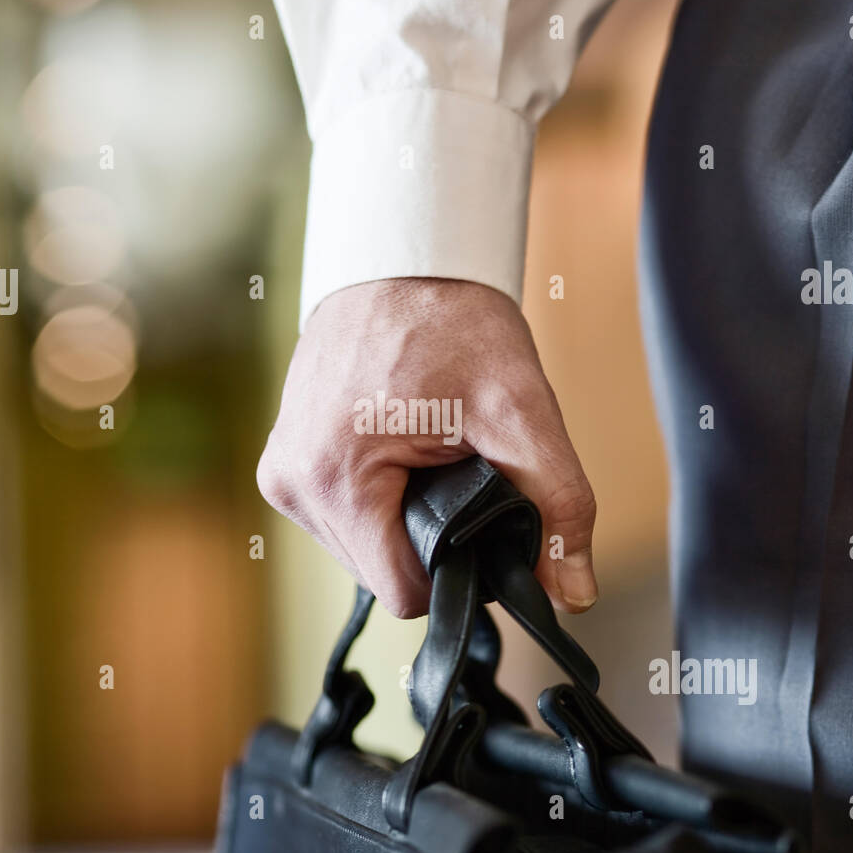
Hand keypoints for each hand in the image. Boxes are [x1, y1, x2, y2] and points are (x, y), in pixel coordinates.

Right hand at [257, 278, 597, 617]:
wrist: (399, 258)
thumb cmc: (450, 319)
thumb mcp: (519, 409)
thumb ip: (557, 505)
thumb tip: (573, 593)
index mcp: (335, 479)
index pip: (404, 592)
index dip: (457, 569)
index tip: (480, 512)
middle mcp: (292, 483)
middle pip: (382, 574)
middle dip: (430, 537)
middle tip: (455, 466)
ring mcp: (280, 474)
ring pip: (363, 552)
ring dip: (403, 521)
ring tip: (426, 451)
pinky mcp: (282, 463)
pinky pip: (343, 520)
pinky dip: (379, 501)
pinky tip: (399, 451)